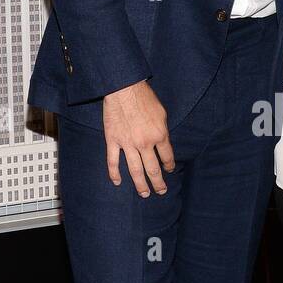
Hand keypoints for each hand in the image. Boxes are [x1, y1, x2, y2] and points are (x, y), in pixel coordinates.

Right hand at [103, 80, 175, 196]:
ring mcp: (127, 144)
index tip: (169, 170)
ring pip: (135, 170)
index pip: (167, 157)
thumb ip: (162, 130)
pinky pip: (113, 161)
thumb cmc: (144, 97)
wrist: (123, 88)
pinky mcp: (113, 141)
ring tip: (144, 194)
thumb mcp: (162, 113)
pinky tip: (117, 182)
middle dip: (158, 183)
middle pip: (153, 169)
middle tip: (161, 191)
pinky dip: (114, 173)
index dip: (169, 166)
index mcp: (159, 135)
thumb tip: (163, 142)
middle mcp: (144, 143)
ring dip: (140, 184)